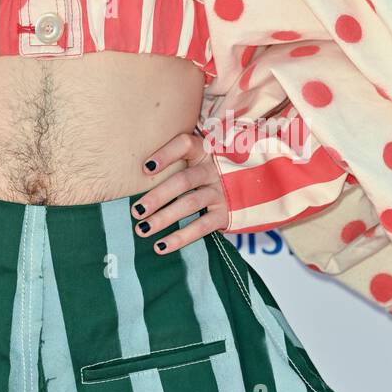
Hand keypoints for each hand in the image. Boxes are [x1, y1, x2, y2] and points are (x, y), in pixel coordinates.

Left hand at [132, 130, 228, 252]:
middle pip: (183, 180)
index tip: (145, 168)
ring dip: (164, 218)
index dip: (165, 154)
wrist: (255, 184)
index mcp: (204, 150)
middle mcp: (213, 169)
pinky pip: (201, 227)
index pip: (185, 144)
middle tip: (136, 210)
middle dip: (158, 196)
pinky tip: (161, 246)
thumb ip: (177, 158)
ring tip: (142, 229)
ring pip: (190, 204)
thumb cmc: (210, 170)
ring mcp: (221, 192)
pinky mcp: (226, 213)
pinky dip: (180, 238)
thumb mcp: (200, 157)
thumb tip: (138, 172)